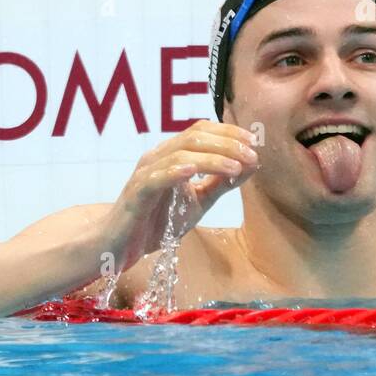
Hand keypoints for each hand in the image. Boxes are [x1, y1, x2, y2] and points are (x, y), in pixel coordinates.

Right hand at [104, 120, 258, 269]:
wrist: (121, 245)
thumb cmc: (159, 220)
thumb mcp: (199, 201)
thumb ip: (222, 182)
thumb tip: (253, 163)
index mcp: (172, 154)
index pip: (201, 130)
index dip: (228, 132)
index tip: (254, 141)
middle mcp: (158, 156)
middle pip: (194, 137)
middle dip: (227, 143)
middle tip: (251, 154)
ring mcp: (145, 173)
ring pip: (180, 154)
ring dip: (212, 158)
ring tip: (235, 167)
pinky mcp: (136, 193)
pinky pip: (156, 177)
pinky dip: (176, 171)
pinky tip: (195, 172)